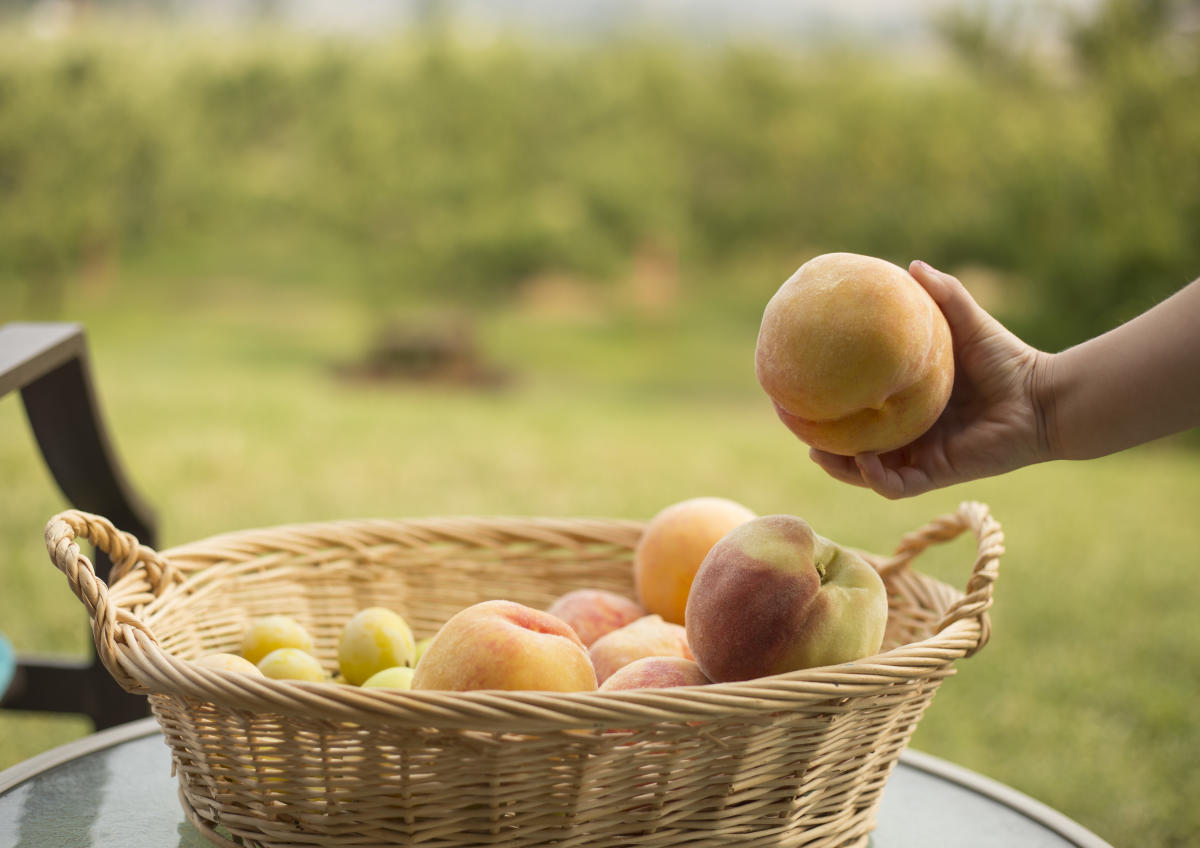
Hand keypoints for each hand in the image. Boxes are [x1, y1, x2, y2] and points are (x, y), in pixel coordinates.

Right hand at [808, 261, 1052, 497]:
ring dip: (840, 468)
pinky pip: (897, 485)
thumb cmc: (1007, 359)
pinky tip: (864, 462)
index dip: (830, 406)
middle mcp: (909, 435)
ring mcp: (921, 457)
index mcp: (907, 405)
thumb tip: (911, 265)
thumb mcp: (966, 322)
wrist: (1043, 396)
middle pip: (853, 448)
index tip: (802, 391)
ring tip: (818, 453)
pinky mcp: (938, 473)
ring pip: (868, 473)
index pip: (859, 411)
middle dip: (822, 443)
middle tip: (797, 424)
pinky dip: (877, 478)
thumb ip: (943, 294)